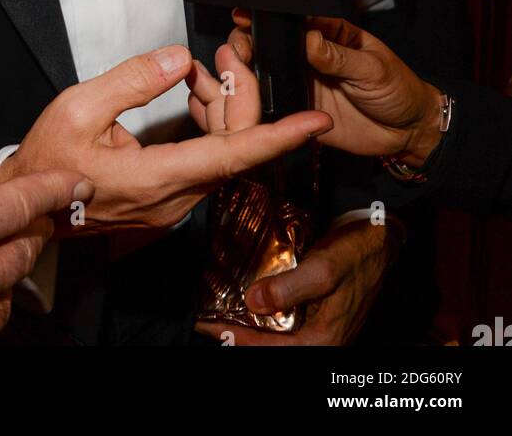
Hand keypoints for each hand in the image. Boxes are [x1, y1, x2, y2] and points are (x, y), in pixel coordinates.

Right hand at [0, 45, 330, 235]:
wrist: (27, 204)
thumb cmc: (46, 160)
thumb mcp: (78, 106)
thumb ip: (132, 80)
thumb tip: (176, 58)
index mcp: (153, 178)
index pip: (232, 156)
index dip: (277, 137)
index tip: (313, 123)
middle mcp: (172, 198)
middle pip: (233, 146)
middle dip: (240, 96)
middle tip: (230, 55)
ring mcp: (171, 203)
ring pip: (222, 152)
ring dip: (221, 108)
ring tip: (199, 72)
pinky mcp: (167, 198)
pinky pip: (206, 160)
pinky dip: (208, 124)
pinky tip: (193, 96)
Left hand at [199, 220, 394, 345]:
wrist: (382, 238)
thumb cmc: (356, 253)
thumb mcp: (324, 269)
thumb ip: (289, 288)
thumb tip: (252, 303)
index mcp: (322, 341)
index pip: (268, 349)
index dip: (234, 339)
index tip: (206, 325)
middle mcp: (320, 340)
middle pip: (270, 347)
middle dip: (238, 335)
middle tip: (208, 320)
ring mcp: (320, 327)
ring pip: (276, 336)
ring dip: (249, 326)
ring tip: (221, 311)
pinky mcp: (318, 313)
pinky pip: (285, 321)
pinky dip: (264, 314)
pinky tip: (248, 299)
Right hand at [228, 12, 444, 166]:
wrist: (407, 134)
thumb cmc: (398, 90)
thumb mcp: (372, 68)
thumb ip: (339, 57)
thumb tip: (310, 38)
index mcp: (328, 34)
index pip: (294, 18)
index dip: (269, 14)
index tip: (245, 14)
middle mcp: (309, 56)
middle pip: (271, 42)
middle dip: (249, 39)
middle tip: (239, 46)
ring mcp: (302, 82)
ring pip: (266, 70)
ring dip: (247, 67)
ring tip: (234, 68)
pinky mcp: (300, 110)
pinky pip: (273, 103)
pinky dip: (256, 100)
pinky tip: (242, 98)